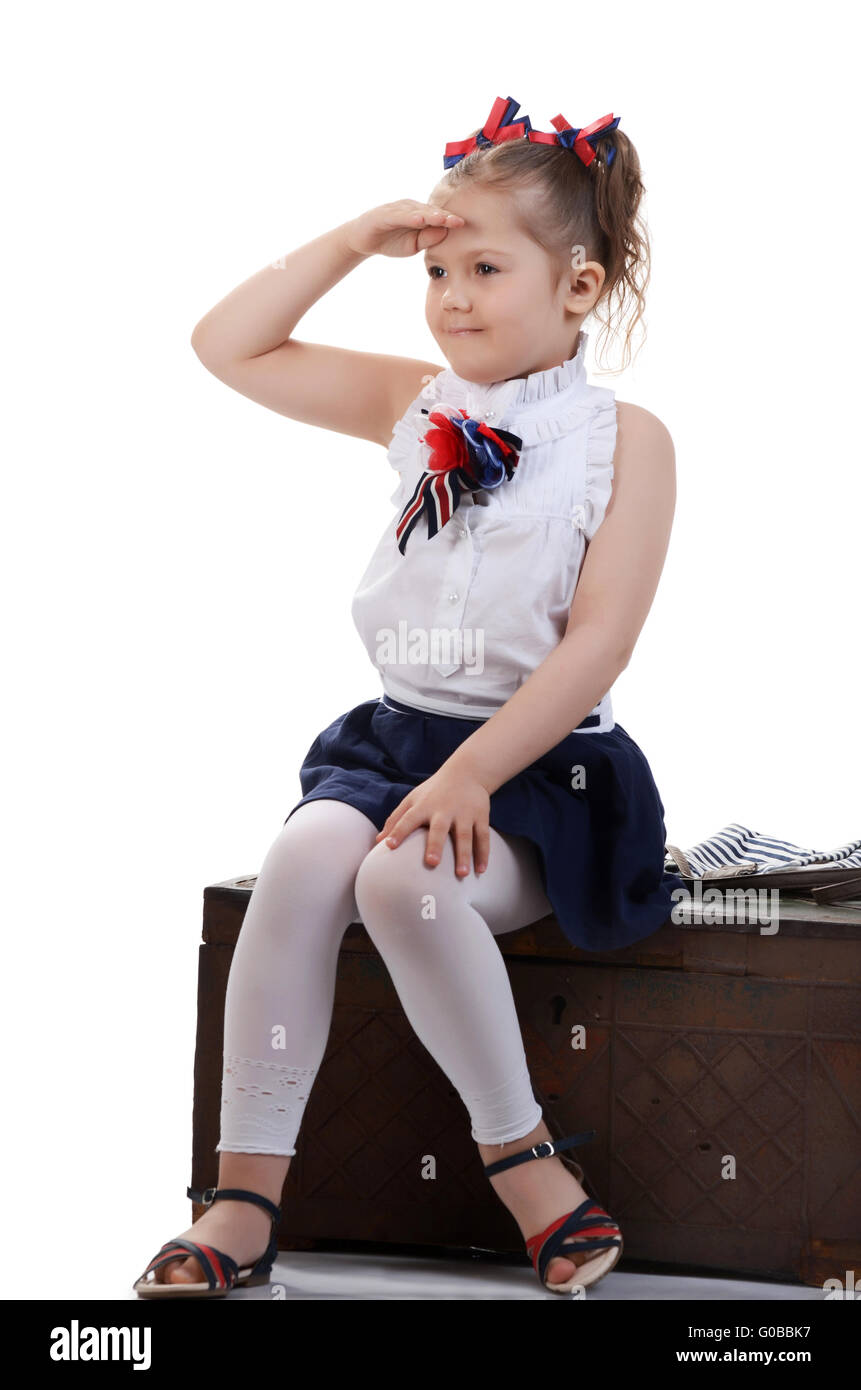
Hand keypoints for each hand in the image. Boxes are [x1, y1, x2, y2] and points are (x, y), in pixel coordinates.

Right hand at [343, 200, 464, 258]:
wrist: (362, 240)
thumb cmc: (390, 241)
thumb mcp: (413, 246)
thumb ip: (428, 239)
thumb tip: (445, 233)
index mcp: (419, 215)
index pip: (437, 217)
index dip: (450, 220)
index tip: (464, 225)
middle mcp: (410, 208)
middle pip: (431, 211)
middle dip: (445, 216)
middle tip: (460, 221)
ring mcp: (397, 209)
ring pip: (417, 211)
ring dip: (431, 215)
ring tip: (444, 219)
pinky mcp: (384, 214)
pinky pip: (399, 215)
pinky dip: (409, 217)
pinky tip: (419, 220)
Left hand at [374, 764, 489, 876]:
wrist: (467, 772)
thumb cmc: (433, 791)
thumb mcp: (413, 799)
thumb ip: (396, 819)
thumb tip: (378, 842)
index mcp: (424, 806)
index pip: (408, 819)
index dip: (398, 831)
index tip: (389, 846)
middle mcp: (444, 809)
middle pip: (439, 829)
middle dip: (436, 845)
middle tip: (432, 863)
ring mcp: (464, 813)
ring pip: (465, 835)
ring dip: (464, 855)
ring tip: (462, 874)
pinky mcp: (480, 816)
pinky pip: (483, 836)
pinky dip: (484, 853)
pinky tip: (481, 870)